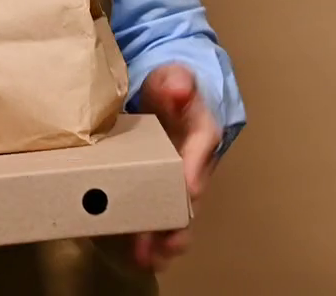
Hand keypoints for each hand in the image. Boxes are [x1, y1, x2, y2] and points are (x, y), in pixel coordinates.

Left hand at [131, 64, 220, 271]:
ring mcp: (175, 183)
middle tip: (168, 242)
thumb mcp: (171, 77)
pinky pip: (156, 219)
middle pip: (191, 196)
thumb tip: (179, 88)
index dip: (195, 167)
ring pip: (177, 215)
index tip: (189, 188)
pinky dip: (146, 239)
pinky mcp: (156, 193)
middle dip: (180, 220)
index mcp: (200, 130)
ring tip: (148, 258)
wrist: (163, 98)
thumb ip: (176, 81)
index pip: (202, 145)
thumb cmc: (168, 88)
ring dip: (164, 238)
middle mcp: (193, 164)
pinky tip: (133, 256)